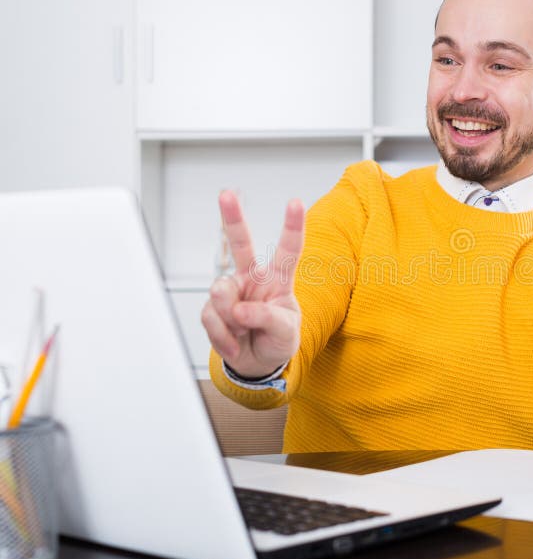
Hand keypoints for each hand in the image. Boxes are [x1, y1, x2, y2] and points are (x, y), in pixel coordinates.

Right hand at [201, 191, 304, 377]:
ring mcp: (231, 292)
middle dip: (231, 218)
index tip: (295, 203)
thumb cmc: (278, 340)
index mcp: (278, 279)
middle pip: (240, 245)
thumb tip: (239, 311)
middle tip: (225, 194)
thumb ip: (267, 318)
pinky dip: (223, 337)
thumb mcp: (285, 332)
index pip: (288, 251)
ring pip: (221, 295)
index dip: (292, 227)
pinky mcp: (212, 309)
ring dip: (231, 321)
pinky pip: (211, 319)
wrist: (257, 363)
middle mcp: (252, 279)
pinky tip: (234, 343)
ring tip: (244, 335)